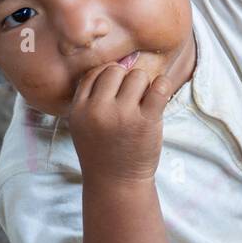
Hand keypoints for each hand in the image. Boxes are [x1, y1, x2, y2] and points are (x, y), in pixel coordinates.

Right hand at [69, 64, 173, 185]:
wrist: (116, 182)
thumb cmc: (103, 150)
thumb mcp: (85, 124)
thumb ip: (93, 96)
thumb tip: (123, 60)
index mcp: (79, 109)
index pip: (94, 73)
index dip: (109, 78)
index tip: (117, 91)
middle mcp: (97, 110)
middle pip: (116, 71)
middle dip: (127, 80)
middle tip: (132, 99)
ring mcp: (122, 115)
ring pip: (138, 76)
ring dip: (145, 86)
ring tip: (143, 104)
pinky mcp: (145, 121)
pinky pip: (159, 86)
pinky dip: (162, 86)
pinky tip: (159, 97)